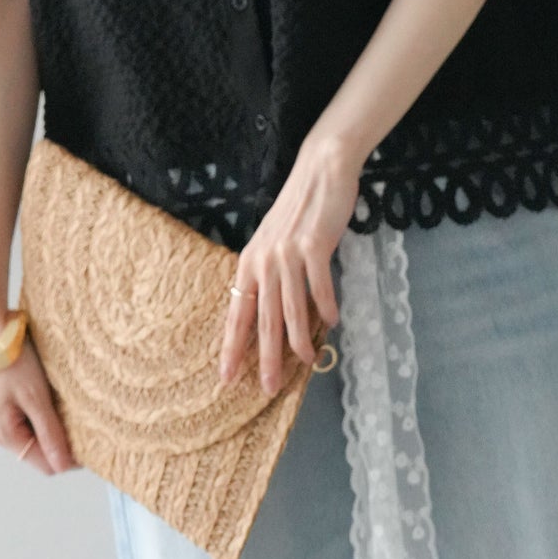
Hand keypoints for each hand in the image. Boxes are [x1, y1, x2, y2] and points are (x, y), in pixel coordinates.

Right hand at [0, 337, 78, 474]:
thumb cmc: (13, 361)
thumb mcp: (36, 397)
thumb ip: (50, 433)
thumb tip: (64, 466)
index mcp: (3, 434)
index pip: (44, 464)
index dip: (69, 458)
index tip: (91, 444)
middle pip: (36, 451)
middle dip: (59, 441)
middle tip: (81, 422)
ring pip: (30, 436)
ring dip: (49, 427)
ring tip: (64, 406)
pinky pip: (22, 422)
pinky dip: (38, 415)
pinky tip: (48, 398)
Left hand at [217, 133, 358, 394]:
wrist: (320, 171)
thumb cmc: (299, 210)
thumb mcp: (273, 242)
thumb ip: (269, 273)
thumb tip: (270, 313)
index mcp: (249, 261)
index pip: (237, 313)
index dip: (232, 347)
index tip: (227, 377)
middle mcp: (264, 260)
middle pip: (263, 319)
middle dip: (264, 357)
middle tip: (267, 387)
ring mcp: (288, 253)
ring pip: (291, 309)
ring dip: (299, 340)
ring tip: (307, 362)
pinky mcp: (313, 246)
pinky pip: (319, 287)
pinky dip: (325, 308)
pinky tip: (330, 323)